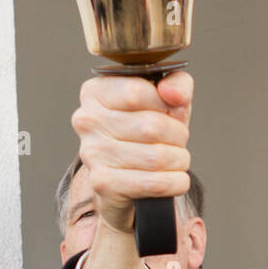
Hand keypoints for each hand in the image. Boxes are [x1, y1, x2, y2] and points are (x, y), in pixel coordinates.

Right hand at [71, 71, 192, 232]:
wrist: (126, 182)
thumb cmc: (144, 135)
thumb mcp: (164, 102)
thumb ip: (177, 85)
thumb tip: (174, 94)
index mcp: (96, 92)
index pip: (137, 92)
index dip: (166, 104)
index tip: (171, 112)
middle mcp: (87, 120)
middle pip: (152, 126)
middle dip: (178, 136)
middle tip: (178, 141)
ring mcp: (92, 153)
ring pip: (157, 156)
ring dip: (180, 160)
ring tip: (177, 160)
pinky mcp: (104, 184)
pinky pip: (156, 183)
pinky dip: (176, 182)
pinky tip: (176, 179)